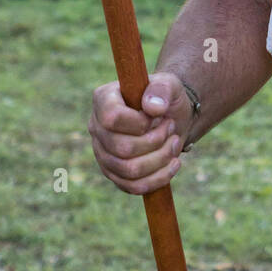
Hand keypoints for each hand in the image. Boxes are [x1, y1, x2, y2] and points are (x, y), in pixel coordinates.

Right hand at [88, 72, 193, 193]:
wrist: (171, 117)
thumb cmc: (166, 97)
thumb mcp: (170, 84)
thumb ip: (162, 89)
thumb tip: (153, 108)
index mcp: (103, 99)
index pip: (112, 118)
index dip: (140, 122)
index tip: (158, 115)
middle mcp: (97, 127)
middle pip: (122, 148)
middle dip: (156, 141)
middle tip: (171, 127)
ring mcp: (103, 153)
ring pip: (129, 170)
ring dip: (161, 158)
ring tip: (175, 142)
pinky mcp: (114, 173)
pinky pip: (133, 186)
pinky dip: (159, 177)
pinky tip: (174, 163)